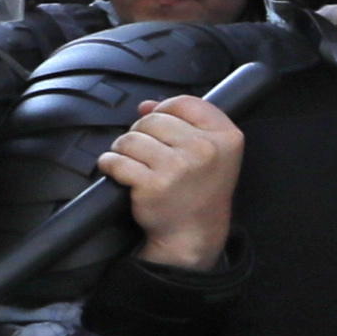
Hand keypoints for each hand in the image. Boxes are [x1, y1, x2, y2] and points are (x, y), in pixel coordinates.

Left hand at [103, 91, 247, 269]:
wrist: (194, 233)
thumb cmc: (200, 191)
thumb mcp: (212, 153)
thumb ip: (185, 123)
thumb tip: (145, 105)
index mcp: (226, 137)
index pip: (184, 102)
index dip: (164, 109)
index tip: (158, 125)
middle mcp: (205, 149)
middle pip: (152, 119)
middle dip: (140, 132)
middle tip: (144, 152)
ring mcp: (178, 167)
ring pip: (131, 138)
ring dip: (123, 149)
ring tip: (133, 163)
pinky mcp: (152, 185)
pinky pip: (117, 161)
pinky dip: (110, 164)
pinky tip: (118, 172)